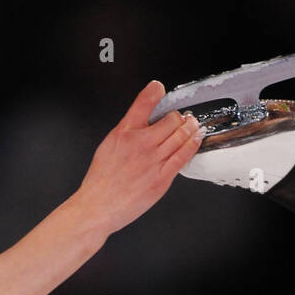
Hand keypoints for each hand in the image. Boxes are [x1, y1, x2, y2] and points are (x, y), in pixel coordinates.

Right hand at [72, 80, 204, 238]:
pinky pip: (183, 156)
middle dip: (179, 116)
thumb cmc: (102, 180)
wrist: (99, 205)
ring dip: (190, 127)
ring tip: (193, 124)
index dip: (155, 91)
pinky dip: (192, 144)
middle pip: (171, 120)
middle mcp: (140, 143)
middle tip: (183, 117)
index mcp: (125, 132)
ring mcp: (153, 161)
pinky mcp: (161, 178)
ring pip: (180, 136)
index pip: (144, 102)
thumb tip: (142, 119)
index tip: (160, 89)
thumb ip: (127, 129)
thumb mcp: (108, 144)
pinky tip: (196, 139)